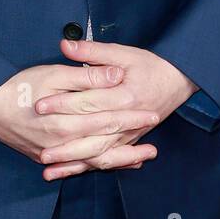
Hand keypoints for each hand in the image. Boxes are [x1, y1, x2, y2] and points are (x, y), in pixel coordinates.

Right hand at [0, 61, 159, 165]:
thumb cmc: (16, 86)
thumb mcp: (52, 74)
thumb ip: (86, 76)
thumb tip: (116, 75)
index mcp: (65, 120)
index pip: (106, 119)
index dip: (131, 116)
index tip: (152, 112)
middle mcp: (62, 142)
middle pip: (105, 142)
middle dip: (132, 137)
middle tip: (154, 132)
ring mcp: (53, 153)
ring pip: (94, 160)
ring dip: (121, 159)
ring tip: (144, 158)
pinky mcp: (44, 157)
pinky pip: (77, 166)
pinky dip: (97, 165)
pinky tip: (113, 165)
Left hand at [34, 39, 198, 179]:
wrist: (180, 81)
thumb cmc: (152, 66)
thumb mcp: (124, 53)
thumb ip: (93, 51)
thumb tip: (66, 45)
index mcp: (125, 96)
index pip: (88, 101)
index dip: (62, 103)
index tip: (39, 106)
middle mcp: (129, 120)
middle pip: (91, 135)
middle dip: (64, 143)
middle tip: (40, 148)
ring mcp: (130, 135)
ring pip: (99, 154)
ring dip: (73, 163)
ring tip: (48, 168)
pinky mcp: (129, 142)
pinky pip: (107, 160)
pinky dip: (87, 167)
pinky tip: (67, 173)